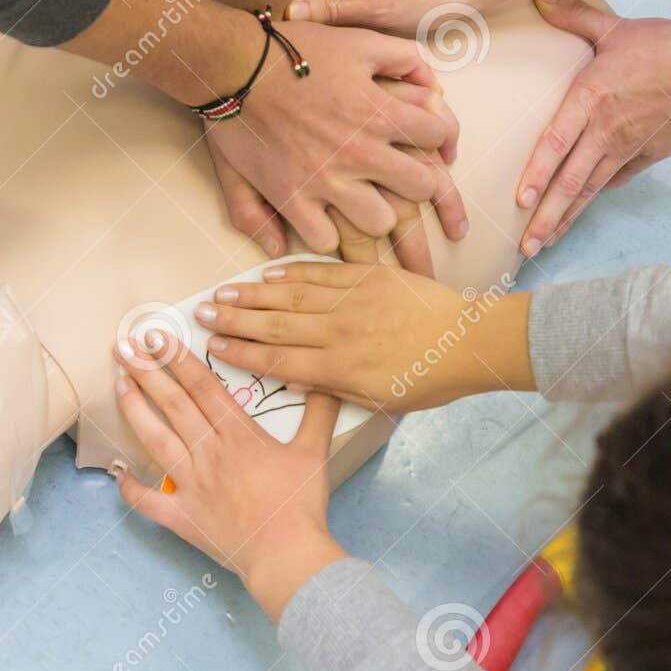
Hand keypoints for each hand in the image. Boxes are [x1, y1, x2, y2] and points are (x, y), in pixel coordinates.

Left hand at [111, 339, 345, 621]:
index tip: (156, 336)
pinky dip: (130, 487)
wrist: (286, 556)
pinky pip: (148, 501)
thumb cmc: (300, 504)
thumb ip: (319, 412)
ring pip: (156, 440)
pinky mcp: (181, 516)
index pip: (203, 387)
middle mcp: (209, 453)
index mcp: (238, 435)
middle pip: (173, 405)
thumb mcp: (315, 452)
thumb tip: (324, 379)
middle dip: (147, 373)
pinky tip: (118, 471)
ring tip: (118, 385)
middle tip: (123, 348)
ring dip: (135, 411)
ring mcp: (191, 485)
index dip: (178, 359)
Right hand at [191, 261, 533, 411]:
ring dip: (254, 293)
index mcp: (338, 369)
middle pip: (273, 324)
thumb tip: (295, 380)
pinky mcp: (369, 277)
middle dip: (233, 319)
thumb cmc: (427, 380)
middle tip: (201, 313)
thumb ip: (332, 389)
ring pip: (291, 295)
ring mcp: (352, 301)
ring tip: (224, 291)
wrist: (469, 342)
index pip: (276, 360)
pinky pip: (324, 272)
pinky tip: (270, 271)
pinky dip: (294, 271)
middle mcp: (338, 332)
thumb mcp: (377, 399)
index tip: (213, 345)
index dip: (240, 352)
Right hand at [204, 18, 466, 252]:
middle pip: (421, 188)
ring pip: (379, 222)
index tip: (424, 140)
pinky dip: (327, 232)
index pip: (437, 136)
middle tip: (401, 178)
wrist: (235, 64)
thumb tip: (435, 88)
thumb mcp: (359, 41)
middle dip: (417, 182)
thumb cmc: (295, 49)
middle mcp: (359, 150)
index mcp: (379, 111)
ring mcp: (325, 179)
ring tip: (364, 201)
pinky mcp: (291, 197)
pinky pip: (326, 239)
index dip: (436, 137)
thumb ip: (403, 59)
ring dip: (376, 213)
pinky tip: (323, 217)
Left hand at [517, 0, 670, 254]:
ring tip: (542, 244)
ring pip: (589, 189)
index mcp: (592, 99)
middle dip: (545, 217)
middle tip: (524, 246)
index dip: (538, 172)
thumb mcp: (618, 27)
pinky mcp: (646, 156)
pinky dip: (594, 198)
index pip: (557, 141)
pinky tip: (578, 214)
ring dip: (564, 218)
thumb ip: (575, 16)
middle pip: (570, 180)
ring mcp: (627, 148)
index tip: (521, 200)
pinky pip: (614, 180)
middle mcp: (606, 130)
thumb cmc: (669, 47)